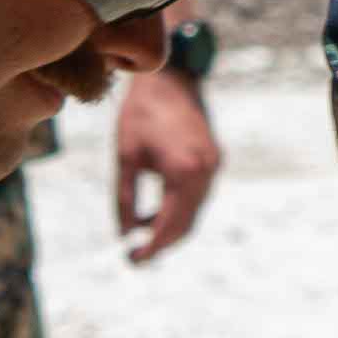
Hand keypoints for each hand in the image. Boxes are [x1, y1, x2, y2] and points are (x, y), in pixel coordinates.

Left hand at [111, 43, 221, 264]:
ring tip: (140, 230)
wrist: (170, 76)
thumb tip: (123, 235)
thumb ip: (124, 199)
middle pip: (186, 225)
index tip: (132, 261)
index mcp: (184, 172)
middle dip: (161, 243)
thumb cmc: (140, 113)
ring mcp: (214, 165)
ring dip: (170, 226)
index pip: (169, 226)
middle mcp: (205, 172)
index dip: (151, 248)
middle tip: (135, 255)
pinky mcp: (214, 159)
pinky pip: (198, 196)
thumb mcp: (125, 158)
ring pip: (194, 212)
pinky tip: (155, 209)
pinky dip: (179, 209)